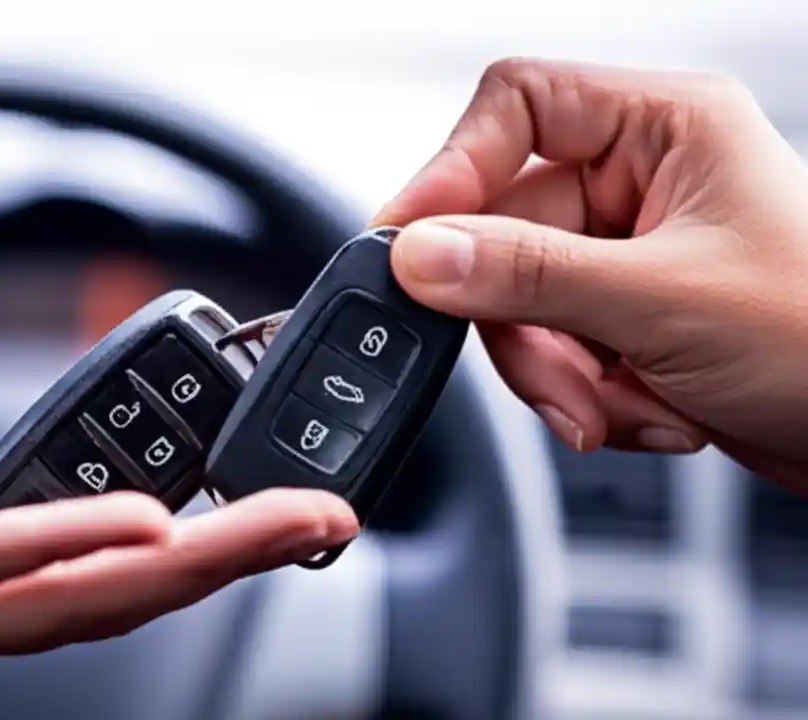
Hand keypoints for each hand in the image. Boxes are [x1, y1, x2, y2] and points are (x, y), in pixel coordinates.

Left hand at [0, 400, 357, 684]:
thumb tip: (44, 478)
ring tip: (276, 526)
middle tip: (325, 525)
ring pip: (72, 595)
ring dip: (189, 558)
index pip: (97, 569)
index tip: (271, 509)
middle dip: (234, 561)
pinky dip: (66, 540)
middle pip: (112, 594)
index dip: (196, 546)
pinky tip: (142, 520)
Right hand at [374, 58, 807, 489]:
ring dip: (558, 371)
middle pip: (502, 227)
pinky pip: (553, 346)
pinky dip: (586, 392)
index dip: (451, 171)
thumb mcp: (663, 300)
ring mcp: (629, 253)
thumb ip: (527, 273)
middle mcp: (641, 180)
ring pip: (519, 301)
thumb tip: (419, 255)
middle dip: (526, 322)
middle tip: (553, 374)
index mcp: (664, 128)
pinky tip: (647, 412)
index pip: (515, 108)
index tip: (409, 244)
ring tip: (615, 407)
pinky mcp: (627, 318)